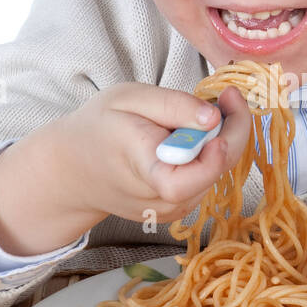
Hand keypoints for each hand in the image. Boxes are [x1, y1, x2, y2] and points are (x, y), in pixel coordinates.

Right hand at [49, 82, 251, 226]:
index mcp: (143, 170)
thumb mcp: (129, 99)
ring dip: (221, 142)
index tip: (223, 109)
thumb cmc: (99, 127)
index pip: (189, 179)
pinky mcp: (176, 209)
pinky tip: (193, 137)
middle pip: (213, 172)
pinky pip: (206, 180)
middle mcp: (159, 200)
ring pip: (215, 175)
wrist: (75, 167)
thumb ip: (172, 105)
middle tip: (229, 97)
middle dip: (231, 132)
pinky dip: (209, 155)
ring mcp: (169, 210)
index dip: (216, 151)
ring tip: (201, 115)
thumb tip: (213, 117)